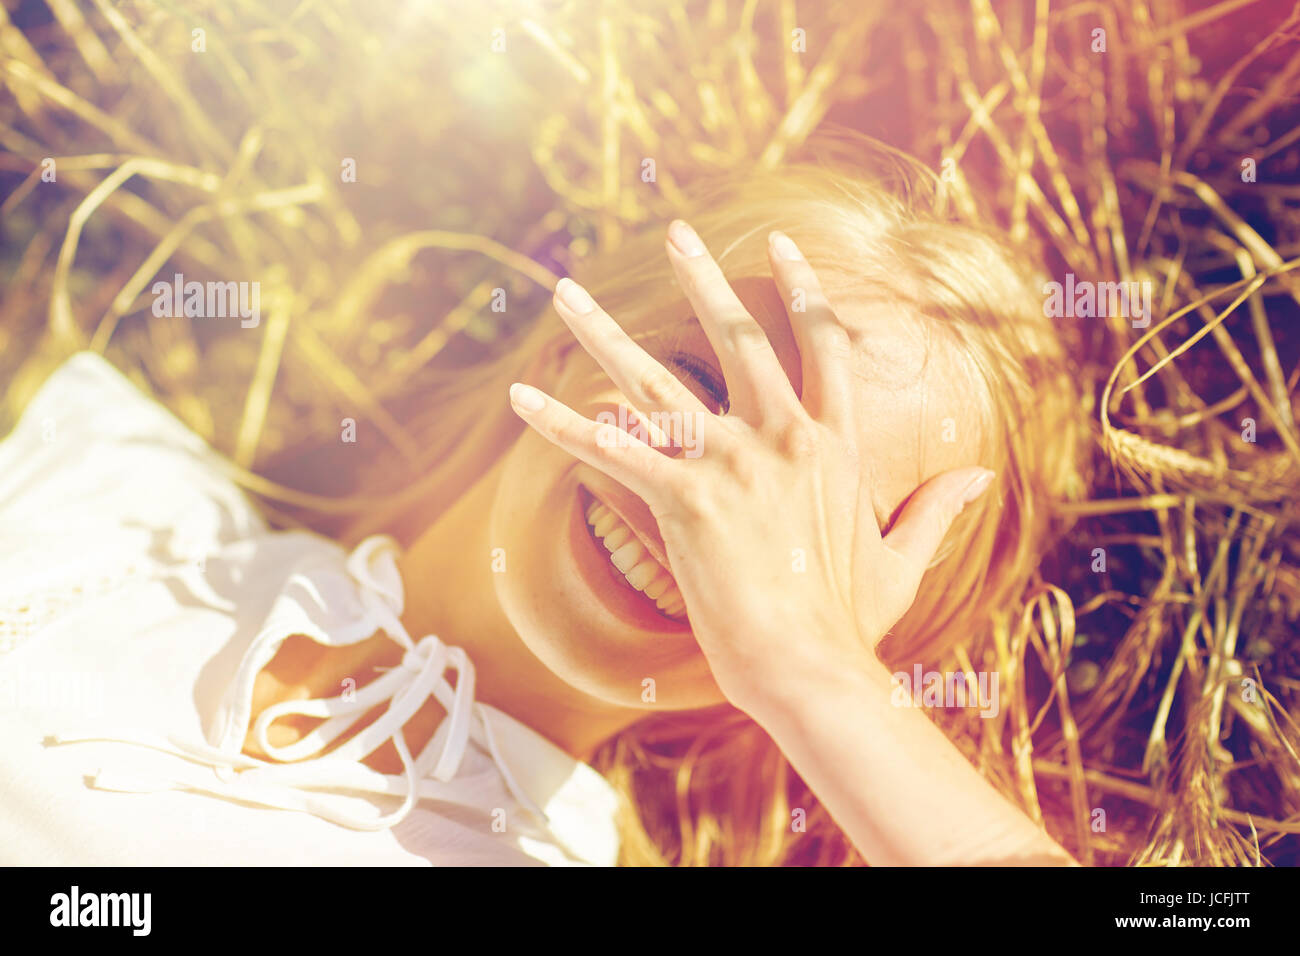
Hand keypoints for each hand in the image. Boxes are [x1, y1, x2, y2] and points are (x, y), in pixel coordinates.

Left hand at [508, 220, 993, 712]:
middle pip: (737, 338)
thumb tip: (983, 476)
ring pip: (655, 381)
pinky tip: (523, 399)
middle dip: (703, 279)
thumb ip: (936, 508)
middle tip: (676, 232)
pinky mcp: (687, 498)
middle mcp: (783, 437)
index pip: (822, 346)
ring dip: (604, 333)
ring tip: (567, 293)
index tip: (780, 244)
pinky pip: (613, 451)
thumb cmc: (852, 624)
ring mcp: (734, 463)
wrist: (811, 668)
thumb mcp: (903, 559)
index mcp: (835, 445)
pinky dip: (564, 427)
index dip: (802, 290)